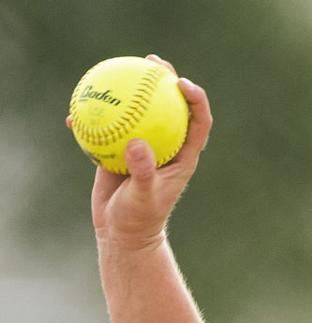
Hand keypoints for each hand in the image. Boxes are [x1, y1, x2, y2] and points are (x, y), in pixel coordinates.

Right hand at [68, 56, 211, 252]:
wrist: (122, 234)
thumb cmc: (140, 220)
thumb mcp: (143, 198)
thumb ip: (142, 171)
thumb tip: (136, 144)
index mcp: (182, 157)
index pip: (198, 122)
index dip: (195, 99)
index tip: (181, 83)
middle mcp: (166, 147)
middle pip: (171, 107)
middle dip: (165, 80)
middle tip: (152, 61)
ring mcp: (143, 146)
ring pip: (140, 110)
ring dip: (131, 88)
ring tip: (118, 67)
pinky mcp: (120, 150)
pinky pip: (108, 126)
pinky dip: (94, 119)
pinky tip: (74, 114)